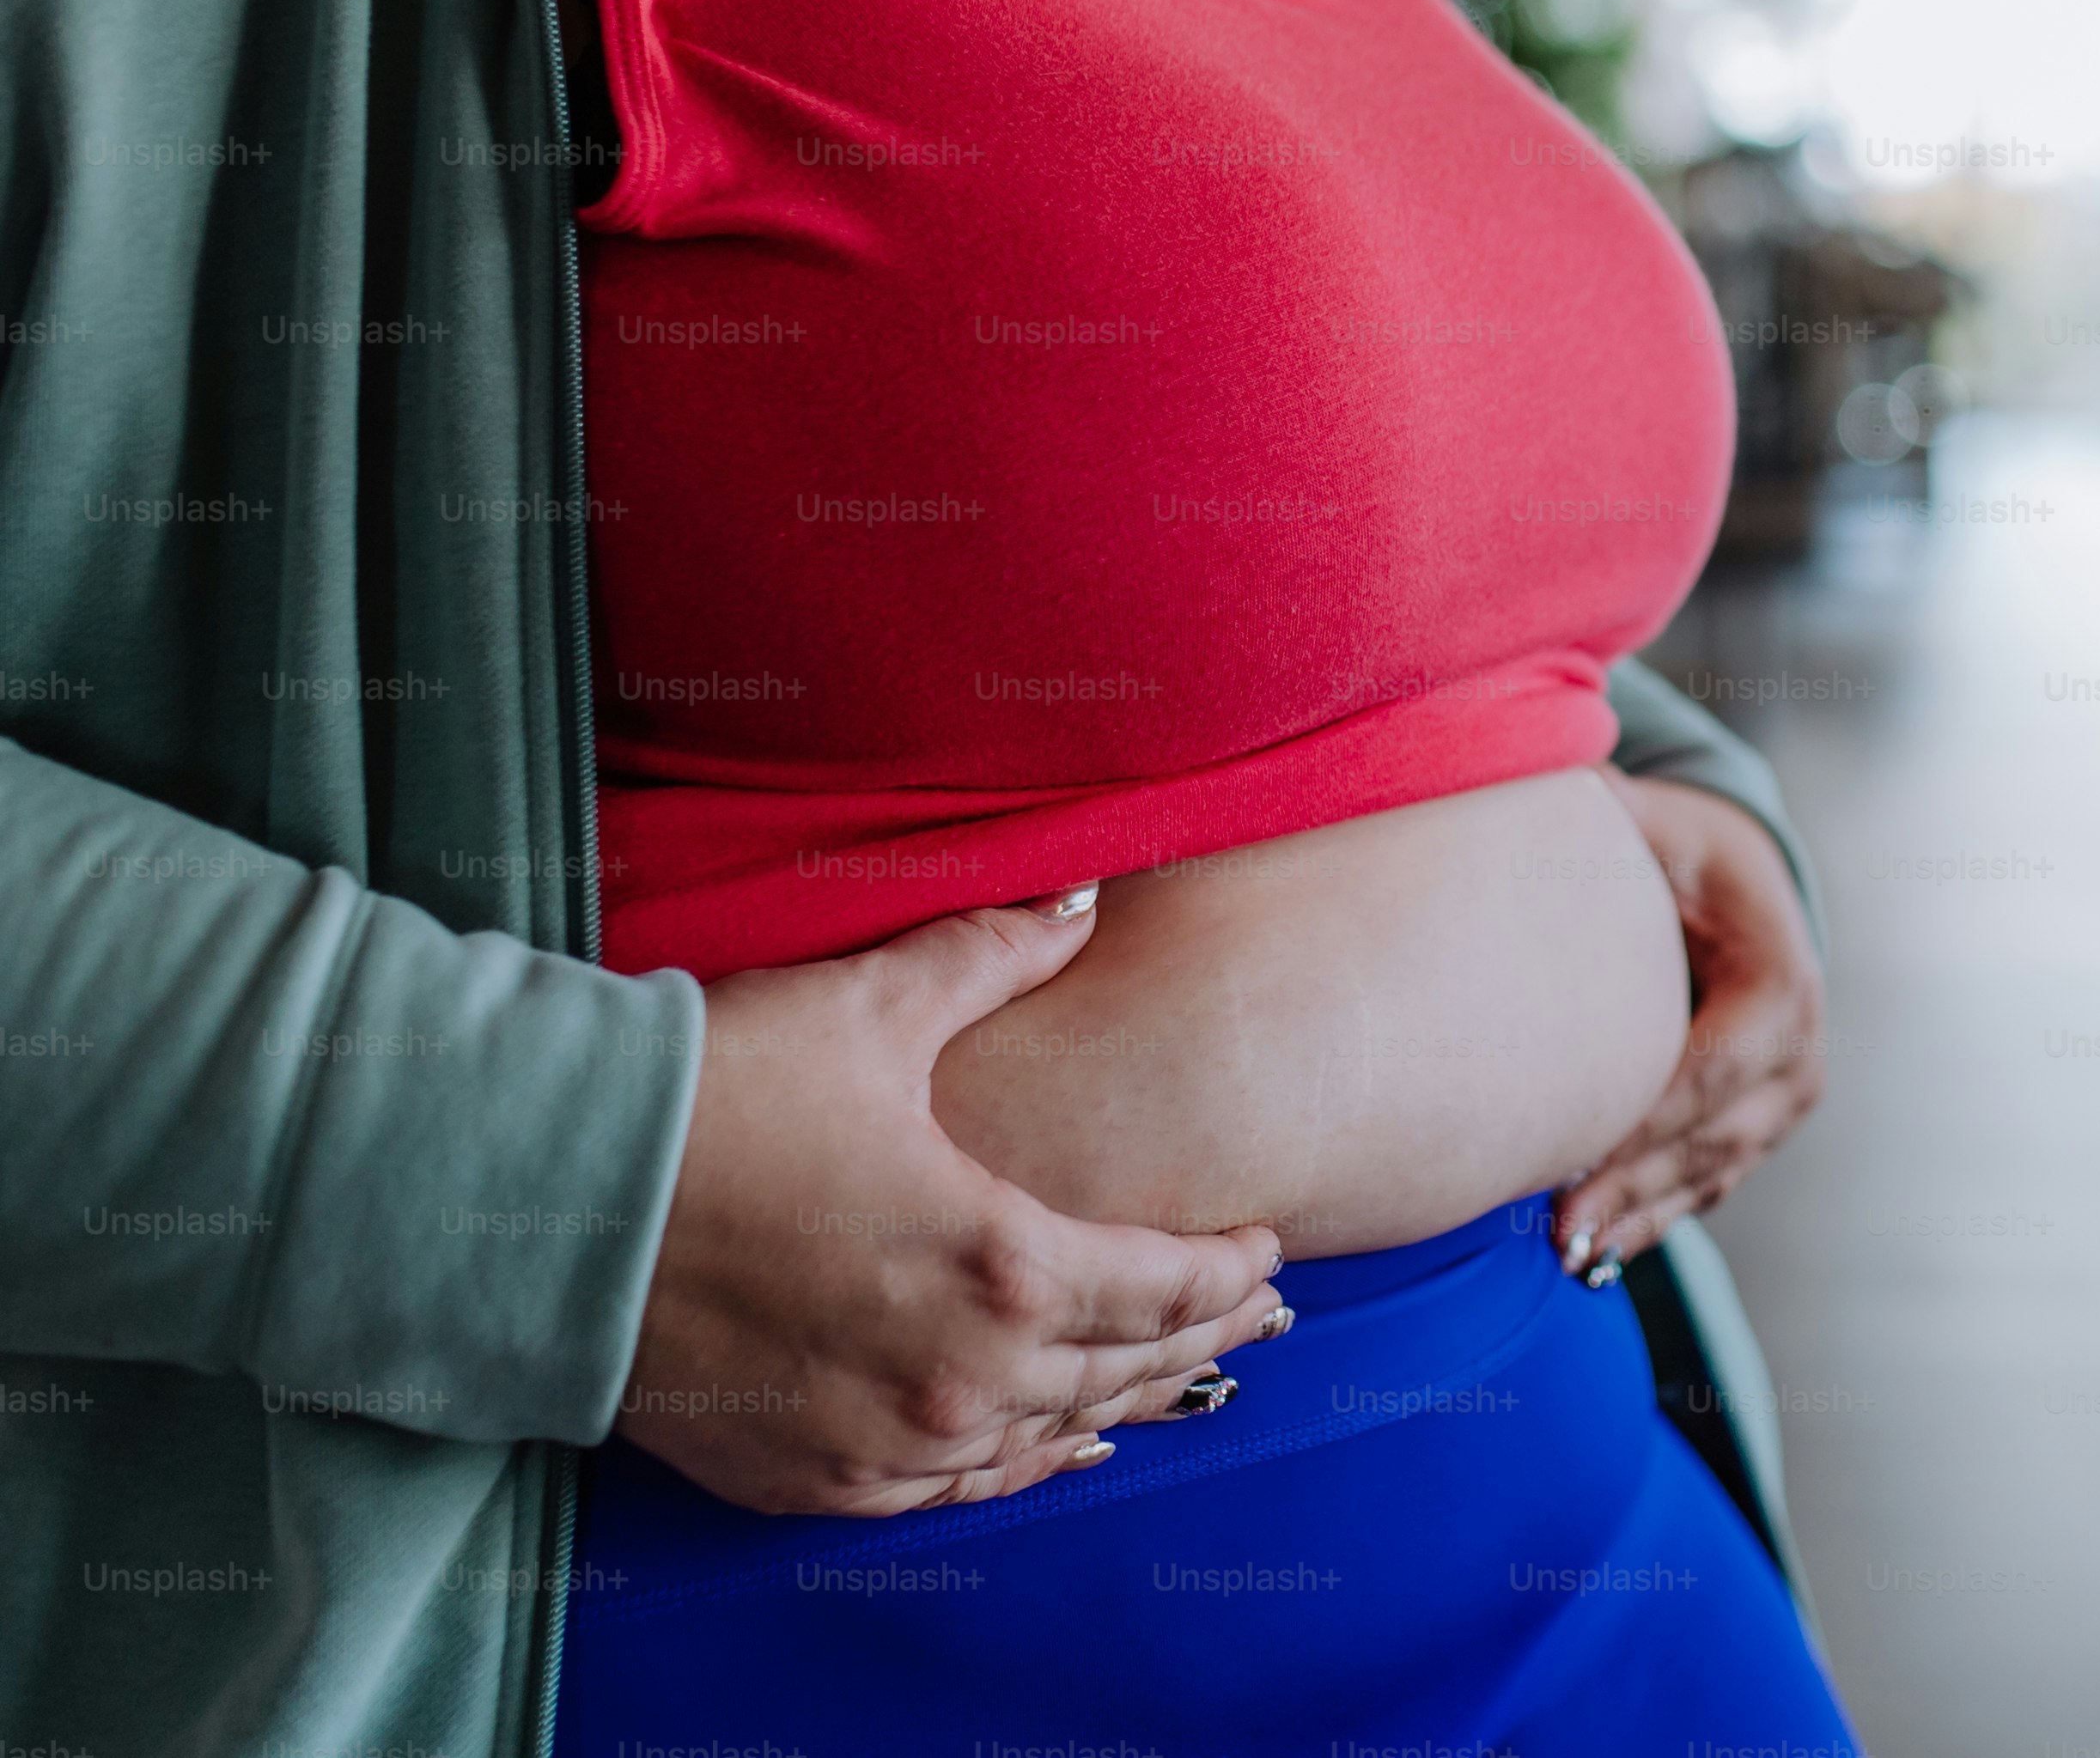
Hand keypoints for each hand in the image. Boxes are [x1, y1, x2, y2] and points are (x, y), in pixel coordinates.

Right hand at [617, 891, 1292, 1513]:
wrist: (540, 1206)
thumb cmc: (712, 1096)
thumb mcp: (870, 1009)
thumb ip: (991, 958)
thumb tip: (1076, 899)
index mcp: (1003, 1265)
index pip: (1166, 1285)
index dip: (1228, 1268)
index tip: (1268, 1248)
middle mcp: (962, 1376)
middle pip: (1126, 1367)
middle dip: (1201, 1338)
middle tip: (1258, 1318)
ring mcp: (887, 1442)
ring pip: (1047, 1435)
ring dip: (1120, 1403)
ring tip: (1181, 1379)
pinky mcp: (813, 1479)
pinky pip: (955, 1490)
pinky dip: (1020, 1466)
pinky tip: (1056, 1450)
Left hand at [1559, 772, 1828, 1274]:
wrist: (1744, 887)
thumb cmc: (1688, 853)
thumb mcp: (1658, 824)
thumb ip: (1607, 816)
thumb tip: (1554, 790)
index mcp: (1782, 982)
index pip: (1714, 1069)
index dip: (1648, 1123)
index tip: (1575, 1159)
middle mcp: (1800, 1054)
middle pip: (1714, 1138)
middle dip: (1638, 1187)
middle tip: (1562, 1230)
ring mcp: (1785, 1101)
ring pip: (1712, 1174)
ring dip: (1643, 1218)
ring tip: (1572, 1257)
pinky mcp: (1757, 1130)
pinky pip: (1707, 1184)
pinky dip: (1655, 1218)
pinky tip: (1597, 1257)